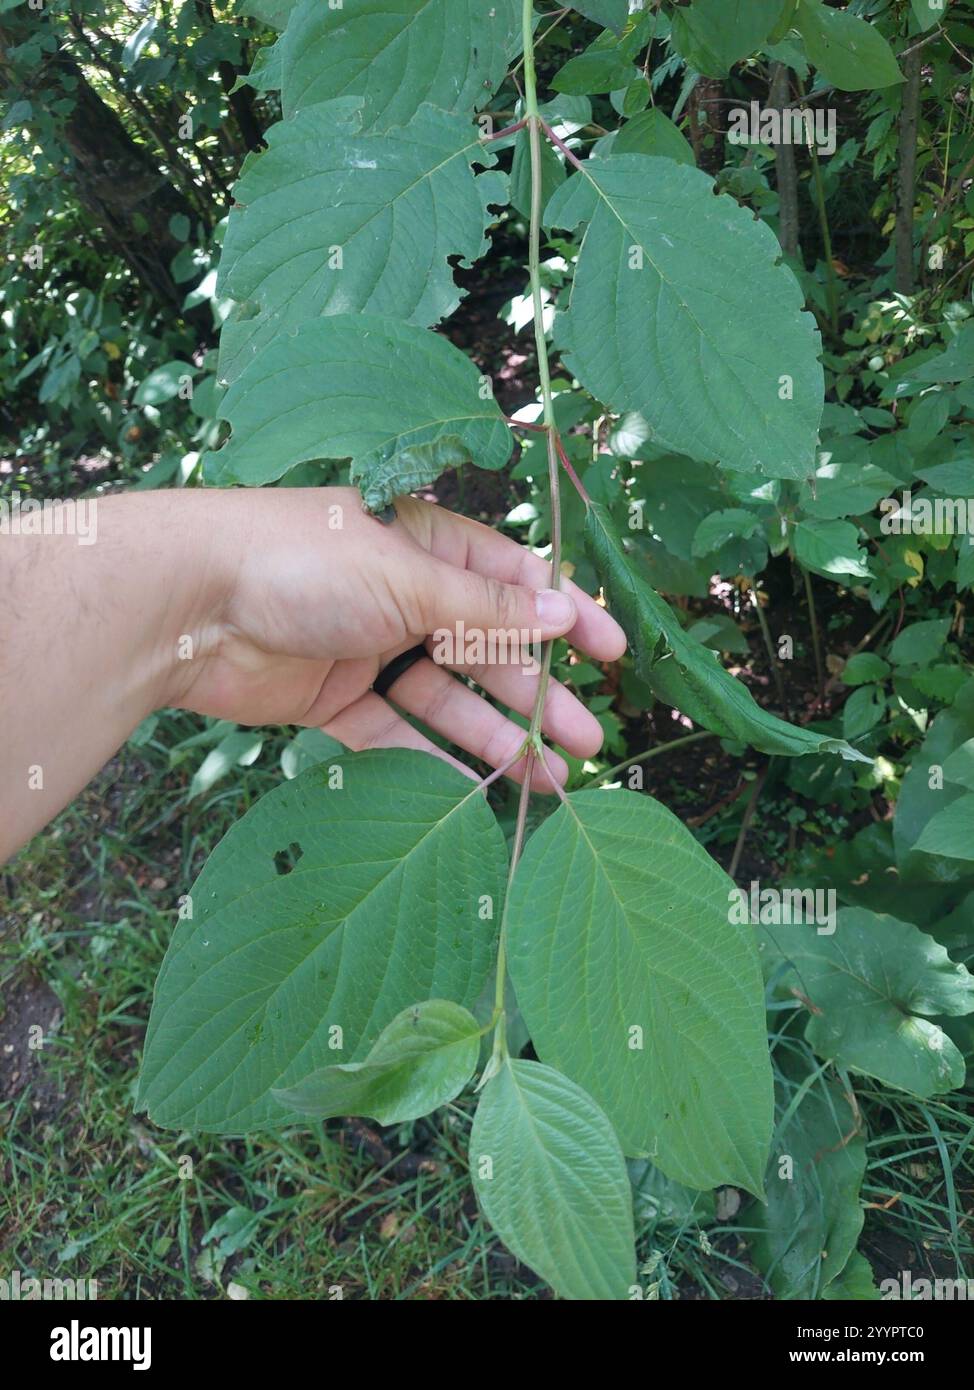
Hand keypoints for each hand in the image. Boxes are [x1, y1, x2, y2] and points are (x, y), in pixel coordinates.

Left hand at [173, 487, 626, 788]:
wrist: (189, 603)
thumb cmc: (305, 560)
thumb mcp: (409, 577)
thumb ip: (486, 606)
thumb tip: (561, 608)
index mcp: (426, 547)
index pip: (512, 582)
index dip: (563, 616)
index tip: (612, 655)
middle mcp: (401, 596)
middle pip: (485, 650)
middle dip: (536, 694)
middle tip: (586, 740)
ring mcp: (367, 650)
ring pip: (446, 700)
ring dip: (494, 735)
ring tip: (548, 780)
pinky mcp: (332, 700)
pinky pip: (394, 735)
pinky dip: (431, 761)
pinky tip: (475, 789)